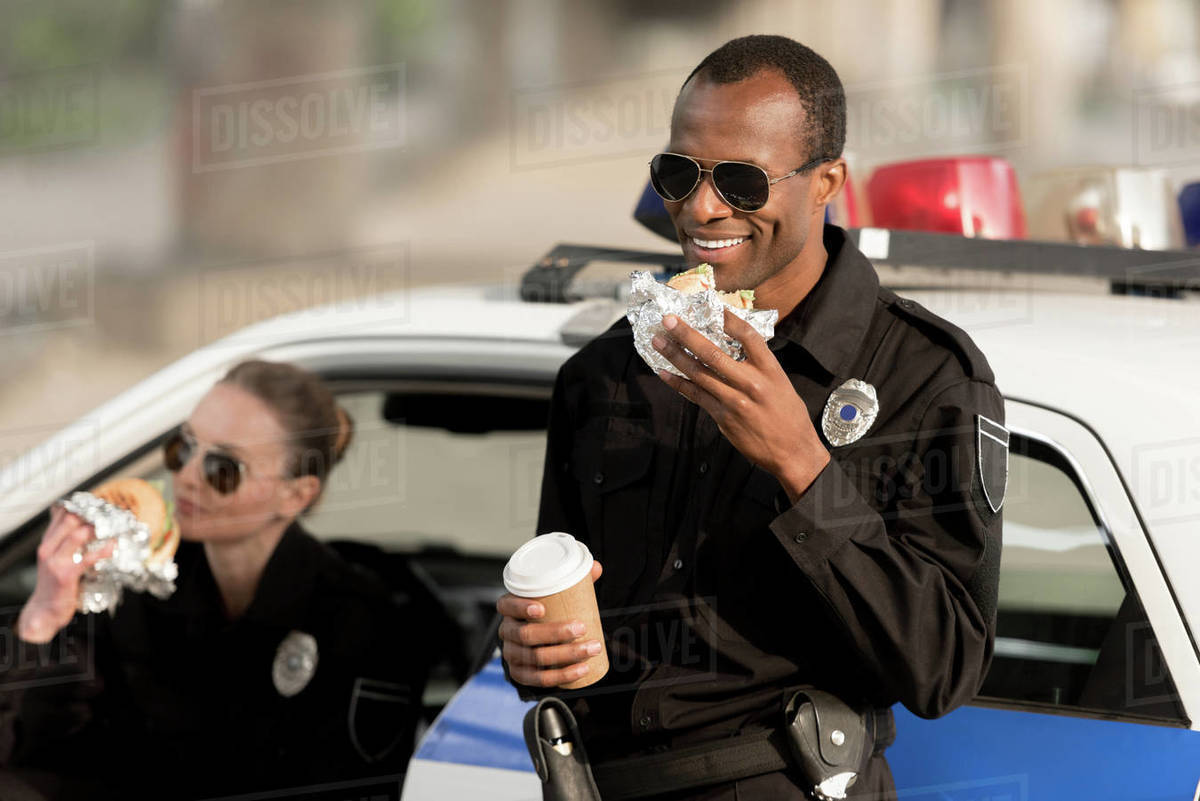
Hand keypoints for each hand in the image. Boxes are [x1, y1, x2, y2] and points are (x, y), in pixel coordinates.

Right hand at [17, 506, 114, 642]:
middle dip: (91, 514)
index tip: (98, 503)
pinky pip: (87, 558)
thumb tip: (81, 526)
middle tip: (110, 512)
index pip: (60, 515)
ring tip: (113, 525)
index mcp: (47, 543)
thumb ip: (64, 544)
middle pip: (69, 521)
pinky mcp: (66, 575)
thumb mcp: (54, 559)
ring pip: (77, 535)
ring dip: (97, 528)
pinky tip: (112, 546)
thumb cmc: (53, 584)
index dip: (80, 506)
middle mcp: (48, 549)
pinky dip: (102, 551)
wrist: (44, 610)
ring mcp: (56, 562)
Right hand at [497, 560, 602, 687]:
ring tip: (592, 648)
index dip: (520, 607)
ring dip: (567, 654)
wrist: (537, 640)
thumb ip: (574, 580)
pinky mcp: (521, 674)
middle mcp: (507, 632)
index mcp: (509, 609)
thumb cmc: (546, 612)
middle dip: (556, 633)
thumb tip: (596, 567)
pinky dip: (563, 675)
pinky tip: (582, 669)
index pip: (506, 605)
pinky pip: (540, 678)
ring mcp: (512, 655)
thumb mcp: (554, 595)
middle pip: (526, 635)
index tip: (542, 608)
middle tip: (582, 627)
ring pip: (535, 657)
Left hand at [652, 309, 829, 501]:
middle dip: (687, 334)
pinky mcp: (723, 417)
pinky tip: (664, 372)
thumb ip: (758, 365)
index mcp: (770, 370)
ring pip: (699, 373)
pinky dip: (678, 383)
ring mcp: (735, 401)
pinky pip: (696, 396)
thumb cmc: (788, 415)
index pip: (748, 336)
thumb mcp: (781, 382)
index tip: (712, 306)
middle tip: (668, 320)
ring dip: (675, 356)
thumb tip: (732, 347)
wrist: (792, 452)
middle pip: (714, 353)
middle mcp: (752, 383)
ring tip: (658, 342)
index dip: (729, 319)